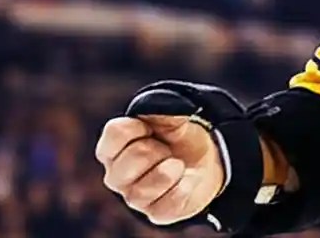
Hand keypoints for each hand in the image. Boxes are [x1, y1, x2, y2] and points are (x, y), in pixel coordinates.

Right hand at [95, 114, 224, 225]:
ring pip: (140, 191)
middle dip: (154, 151)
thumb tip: (164, 106)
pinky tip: (186, 179)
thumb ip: (162, 109)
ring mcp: (134, 197)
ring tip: (177, 164)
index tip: (150, 128)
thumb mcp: (172, 116)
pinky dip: (182, 189)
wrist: (206, 159)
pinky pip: (164, 206)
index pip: (114, 134)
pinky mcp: (156, 212)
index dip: (139, 127)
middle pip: (127, 164)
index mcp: (114, 148)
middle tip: (166, 149)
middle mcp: (117, 175)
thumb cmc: (178, 136)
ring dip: (168, 171)